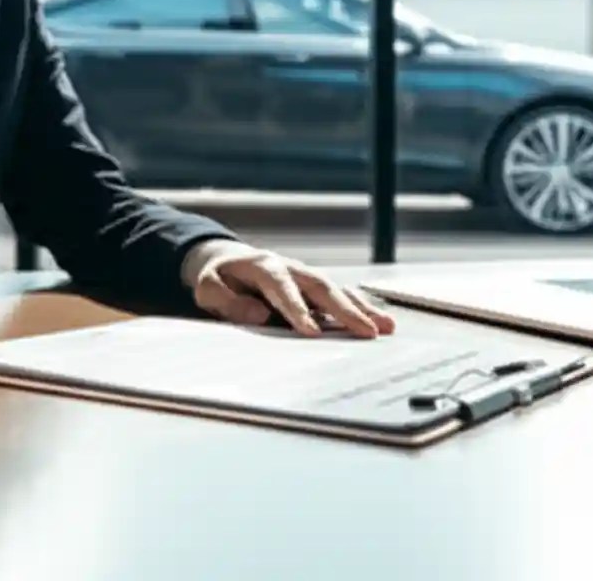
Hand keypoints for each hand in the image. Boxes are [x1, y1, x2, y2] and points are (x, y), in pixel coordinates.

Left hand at [192, 248, 394, 337]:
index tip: (312, 334)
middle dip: (345, 310)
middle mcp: (291, 267)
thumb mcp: (207, 288)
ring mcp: (305, 275)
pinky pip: (340, 295)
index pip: (283, 288)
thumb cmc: (217, 278)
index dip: (298, 310)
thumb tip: (260, 315)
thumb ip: (228, 301)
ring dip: (362, 309)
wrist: (227, 258)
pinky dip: (361, 307)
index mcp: (263, 266)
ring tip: (386, 328)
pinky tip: (381, 322)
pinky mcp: (313, 286)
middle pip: (321, 287)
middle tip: (367, 332)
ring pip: (337, 290)